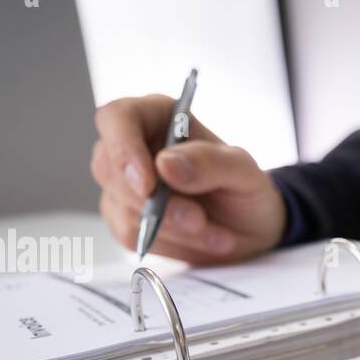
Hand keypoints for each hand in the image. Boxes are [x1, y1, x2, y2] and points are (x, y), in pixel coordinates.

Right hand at [90, 95, 286, 263]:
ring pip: (122, 207)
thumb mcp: (243, 171)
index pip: (117, 118)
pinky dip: (172, 243)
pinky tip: (204, 239)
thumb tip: (164, 164)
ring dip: (172, 227)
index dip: (124, 149)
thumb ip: (210, 162)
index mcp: (157, 116)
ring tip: (216, 232)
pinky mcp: (126, 219)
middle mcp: (134, 146)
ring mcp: (124, 184)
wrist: (250, 229)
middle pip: (109, 168)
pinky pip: (131, 234)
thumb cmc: (244, 188)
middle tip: (198, 219)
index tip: (148, 185)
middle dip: (154, 203)